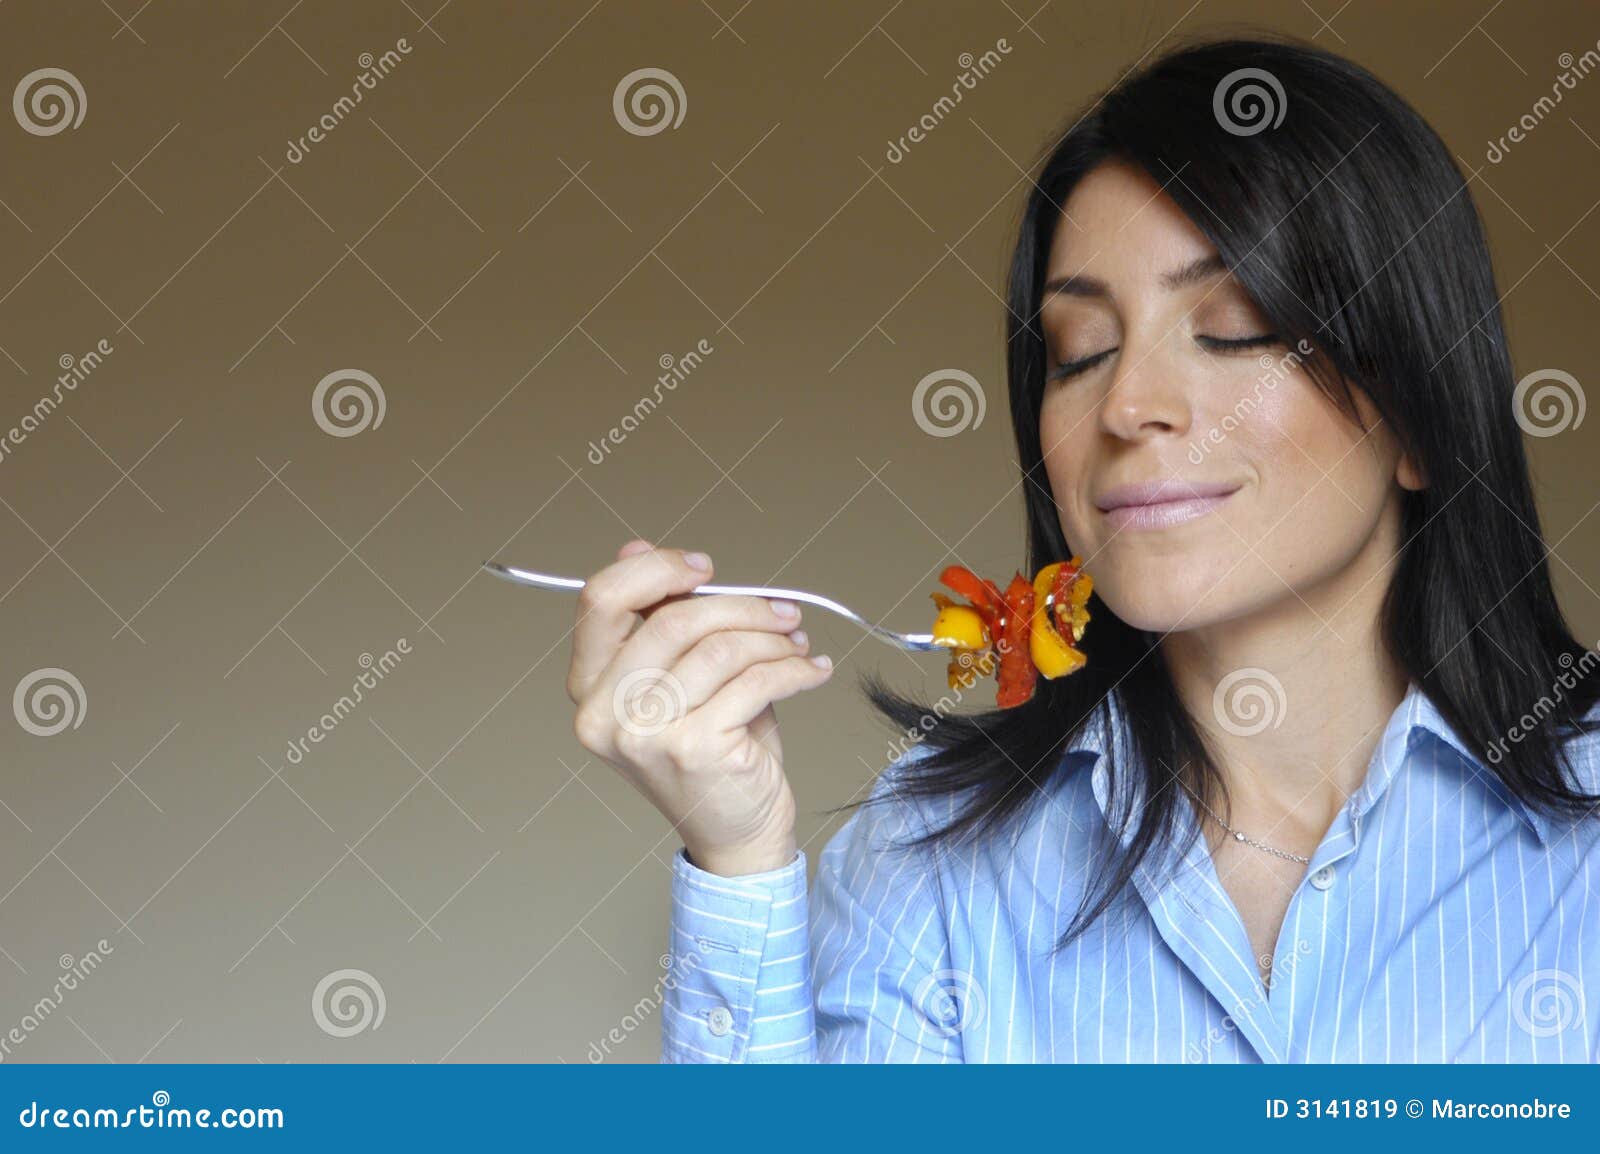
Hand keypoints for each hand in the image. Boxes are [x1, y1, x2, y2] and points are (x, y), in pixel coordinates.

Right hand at [566, 540, 833, 875]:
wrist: (735, 833)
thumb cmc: (711, 752)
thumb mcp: (678, 677)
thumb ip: (656, 618)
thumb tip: (635, 546)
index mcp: (588, 686)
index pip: (601, 600)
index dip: (656, 570)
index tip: (705, 569)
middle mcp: (603, 712)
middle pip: (672, 619)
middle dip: (740, 605)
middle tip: (783, 611)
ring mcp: (643, 734)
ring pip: (718, 648)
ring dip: (771, 638)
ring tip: (797, 645)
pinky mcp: (693, 748)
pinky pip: (754, 681)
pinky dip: (794, 670)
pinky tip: (811, 671)